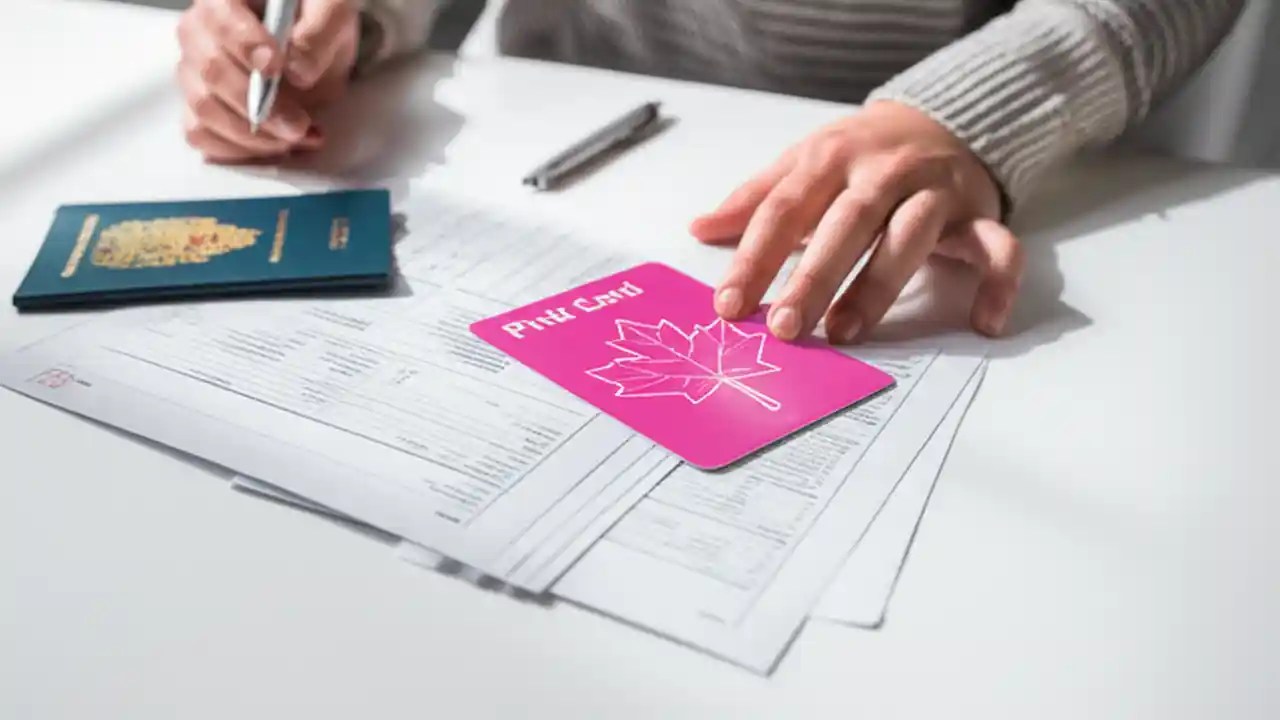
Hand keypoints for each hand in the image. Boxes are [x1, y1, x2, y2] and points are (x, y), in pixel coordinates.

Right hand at [177, 0, 358, 162]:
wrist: (315, 41)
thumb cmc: (317, 16)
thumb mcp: (331, 11)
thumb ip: (318, 34)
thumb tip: (297, 72)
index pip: (222, 21)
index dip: (246, 46)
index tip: (276, 67)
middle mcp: (199, 32)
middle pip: (211, 73)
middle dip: (259, 107)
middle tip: (299, 125)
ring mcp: (194, 72)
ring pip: (204, 110)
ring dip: (253, 137)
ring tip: (298, 138)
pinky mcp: (201, 107)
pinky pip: (201, 135)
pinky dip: (239, 151)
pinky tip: (277, 149)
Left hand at [690, 101, 1023, 343]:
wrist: (943, 118)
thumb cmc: (860, 155)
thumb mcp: (804, 163)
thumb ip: (755, 198)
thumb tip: (699, 228)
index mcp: (831, 157)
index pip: (785, 209)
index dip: (754, 258)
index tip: (729, 305)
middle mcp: (884, 170)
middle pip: (846, 223)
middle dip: (812, 276)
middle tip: (783, 327)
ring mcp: (936, 190)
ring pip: (912, 235)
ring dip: (879, 285)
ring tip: (845, 332)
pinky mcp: (980, 213)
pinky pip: (999, 246)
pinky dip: (998, 282)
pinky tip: (982, 322)